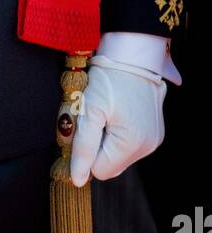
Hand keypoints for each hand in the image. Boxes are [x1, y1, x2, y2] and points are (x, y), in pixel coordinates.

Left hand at [70, 54, 165, 185]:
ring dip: (108, 138)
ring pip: (119, 154)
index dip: (87, 150)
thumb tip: (77, 180)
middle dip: (98, 145)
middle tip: (94, 116)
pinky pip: (130, 143)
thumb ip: (83, 147)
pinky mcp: (155, 130)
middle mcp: (148, 147)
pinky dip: (119, 132)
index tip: (86, 125)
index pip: (99, 170)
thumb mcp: (89, 110)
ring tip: (106, 111)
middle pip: (110, 164)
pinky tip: (117, 111)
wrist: (132, 52)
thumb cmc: (109, 78)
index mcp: (132, 144)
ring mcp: (154, 139)